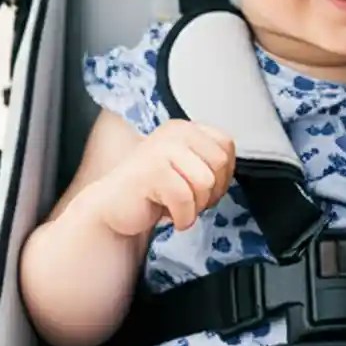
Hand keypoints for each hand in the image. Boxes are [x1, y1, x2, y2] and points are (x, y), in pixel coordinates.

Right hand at [85, 120, 235, 236]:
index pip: (226, 144)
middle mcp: (174, 132)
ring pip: (205, 182)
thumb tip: (230, 169)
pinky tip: (167, 215)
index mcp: (185, 128)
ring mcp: (161, 149)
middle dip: (210, 191)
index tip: (206, 187)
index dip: (224, 173)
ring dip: (195, 206)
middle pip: (219, 163)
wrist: (115, 207)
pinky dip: (181, 217)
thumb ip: (208, 162)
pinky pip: (185, 199)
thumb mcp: (186, 167)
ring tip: (176, 206)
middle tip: (189, 200)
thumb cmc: (153, 191)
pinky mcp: (151, 171)